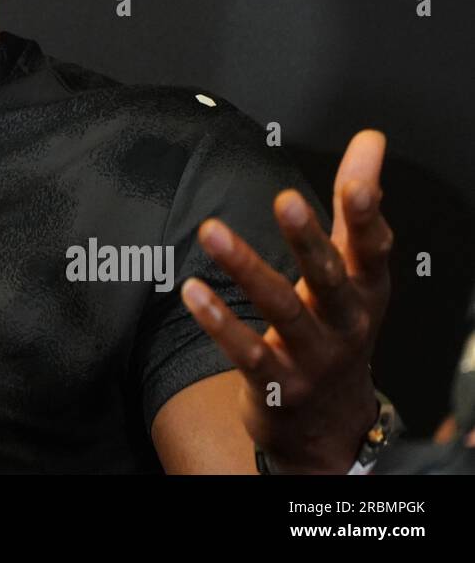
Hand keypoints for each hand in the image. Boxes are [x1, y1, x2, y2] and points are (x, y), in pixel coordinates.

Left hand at [179, 129, 391, 472]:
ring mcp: (312, 358)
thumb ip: (356, 205)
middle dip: (310, 241)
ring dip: (246, 268)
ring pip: (281, 310)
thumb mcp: (355, 270)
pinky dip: (219, 321)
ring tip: (211, 230)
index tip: (358, 182)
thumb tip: (370, 140)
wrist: (328, 422)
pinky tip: (190, 290)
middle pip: (330, 279)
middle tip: (286, 199)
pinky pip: (245, 351)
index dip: (368, 216)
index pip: (373, 249)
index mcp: (367, 290)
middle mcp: (346, 324)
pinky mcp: (276, 383)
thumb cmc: (338, 326)